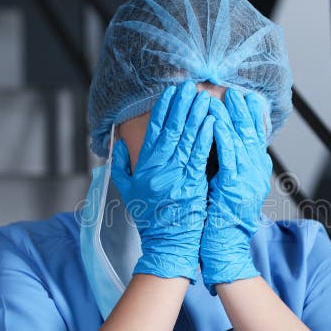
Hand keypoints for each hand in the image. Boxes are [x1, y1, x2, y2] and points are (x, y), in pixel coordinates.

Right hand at [111, 80, 214, 281]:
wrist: (168, 244)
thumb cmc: (150, 218)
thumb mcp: (128, 191)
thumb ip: (122, 166)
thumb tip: (119, 144)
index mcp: (144, 167)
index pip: (153, 131)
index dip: (162, 109)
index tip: (169, 93)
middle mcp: (159, 168)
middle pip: (171, 129)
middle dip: (180, 105)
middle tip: (189, 86)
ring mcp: (176, 176)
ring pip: (186, 138)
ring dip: (195, 115)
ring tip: (203, 97)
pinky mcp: (193, 184)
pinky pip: (200, 155)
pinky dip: (205, 136)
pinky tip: (211, 121)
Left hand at [200, 89, 272, 293]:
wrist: (224, 248)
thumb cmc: (220, 221)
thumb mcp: (227, 189)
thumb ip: (227, 168)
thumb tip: (219, 148)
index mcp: (252, 172)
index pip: (253, 137)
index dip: (249, 116)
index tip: (243, 98)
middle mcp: (254, 173)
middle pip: (251, 133)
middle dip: (243, 110)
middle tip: (236, 90)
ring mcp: (246, 180)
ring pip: (241, 140)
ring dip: (233, 116)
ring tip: (225, 97)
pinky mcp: (234, 186)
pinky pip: (229, 156)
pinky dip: (224, 136)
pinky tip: (218, 120)